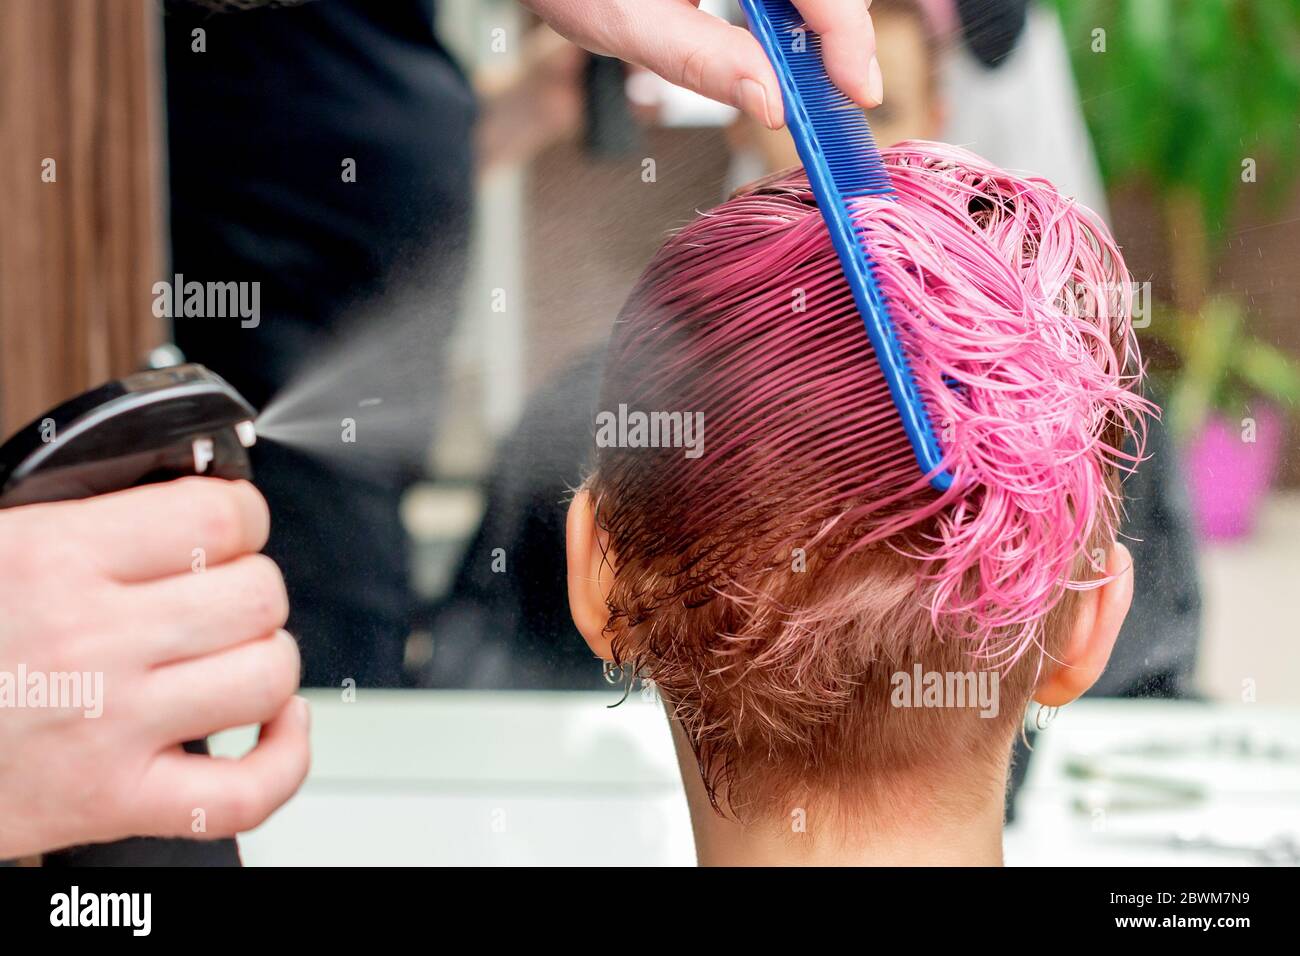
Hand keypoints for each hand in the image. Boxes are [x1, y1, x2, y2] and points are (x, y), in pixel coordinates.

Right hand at [0, 478, 308, 856]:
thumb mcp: (2, 547)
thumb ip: (90, 522)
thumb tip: (190, 493)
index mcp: (55, 558)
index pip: (220, 516)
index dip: (242, 516)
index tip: (229, 528)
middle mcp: (90, 641)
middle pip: (257, 595)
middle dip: (250, 589)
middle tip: (213, 598)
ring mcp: (110, 727)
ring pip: (269, 676)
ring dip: (265, 662)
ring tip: (227, 657)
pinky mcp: (113, 801)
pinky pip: (248, 791)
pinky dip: (283, 758)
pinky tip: (272, 725)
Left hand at [521, 0, 881, 128]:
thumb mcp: (626, 23)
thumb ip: (702, 62)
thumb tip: (771, 104)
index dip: (851, 39)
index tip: (858, 91)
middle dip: (837, 29)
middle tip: (831, 86)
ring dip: (815, 15)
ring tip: (797, 61)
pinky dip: (791, 4)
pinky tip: (774, 27)